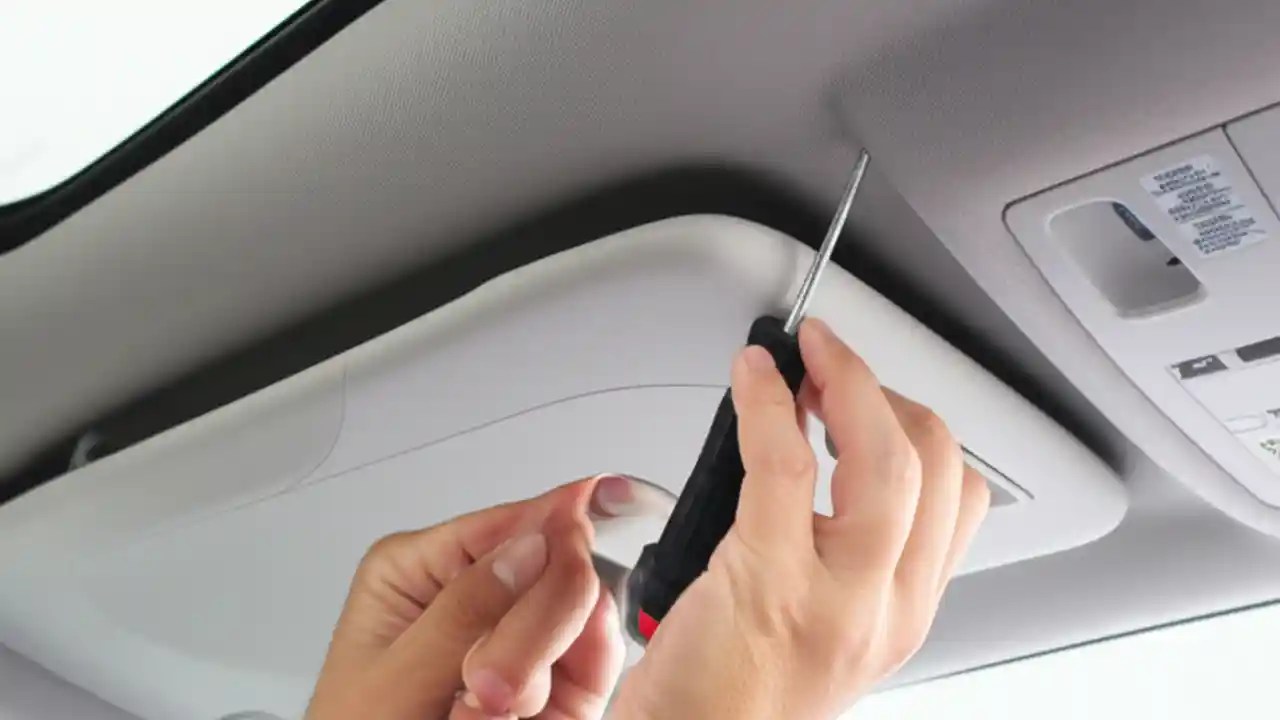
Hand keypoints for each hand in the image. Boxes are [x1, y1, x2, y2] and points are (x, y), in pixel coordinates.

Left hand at [306, 475, 644, 719]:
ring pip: (580, 616)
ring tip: (485, 712)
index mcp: (419, 571)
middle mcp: (473, 595)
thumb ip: (464, 611)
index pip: (505, 524)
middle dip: (535, 630)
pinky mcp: (552, 678)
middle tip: (489, 690)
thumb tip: (532, 543)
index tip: (603, 510)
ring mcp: (517, 637)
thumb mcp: (397, 677)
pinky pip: (597, 660)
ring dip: (546, 670)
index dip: (558, 522)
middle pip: (551, 567)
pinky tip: (526, 714)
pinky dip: (574, 690)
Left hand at [609, 318, 990, 719]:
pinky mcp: (769, 580)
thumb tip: (834, 452)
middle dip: (881, 389)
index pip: (960, 491)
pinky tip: (752, 380)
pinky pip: (786, 460)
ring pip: (885, 454)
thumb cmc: (738, 694)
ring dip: (845, 382)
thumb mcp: (832, 624)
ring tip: (803, 367)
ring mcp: (839, 596)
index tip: (868, 390)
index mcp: (907, 610)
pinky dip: (768, 402)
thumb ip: (854, 552)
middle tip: (829, 366)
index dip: (914, 418)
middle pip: (935, 459)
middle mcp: (890, 605)